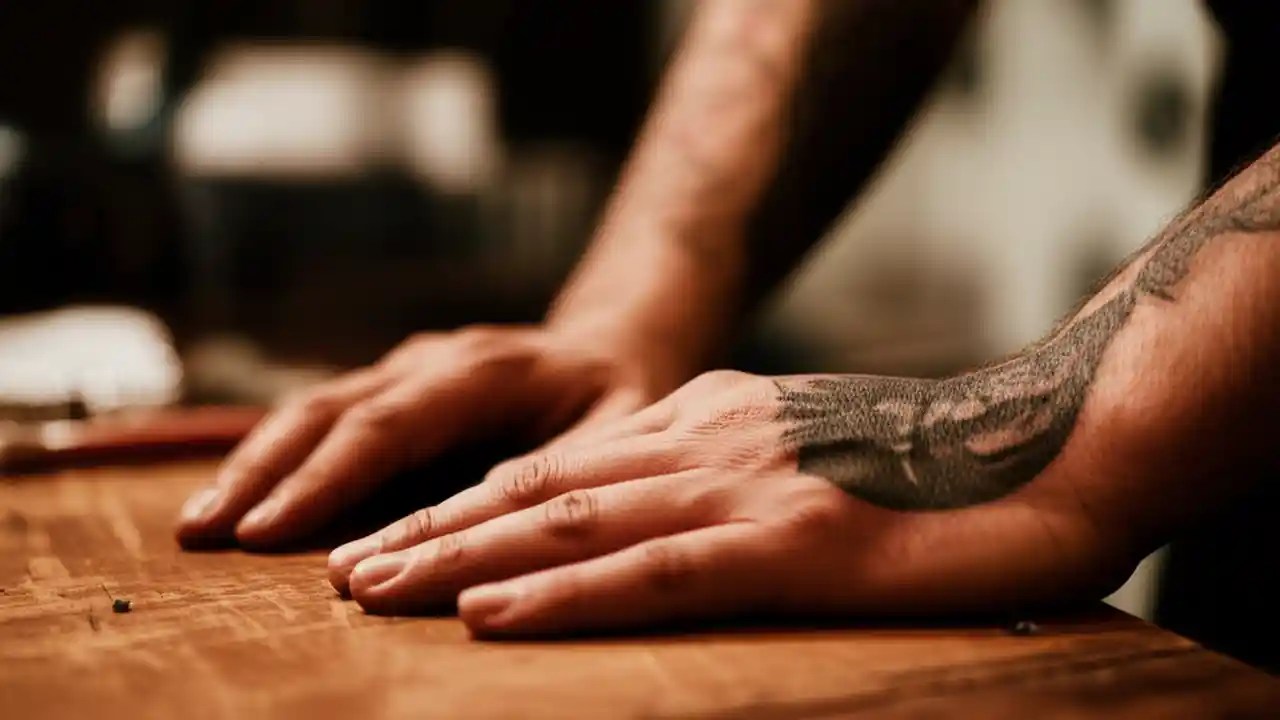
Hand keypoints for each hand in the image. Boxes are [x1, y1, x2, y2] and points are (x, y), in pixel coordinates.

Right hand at [176, 325, 674, 547]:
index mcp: (485, 369)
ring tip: (199, 524)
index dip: (324, 478)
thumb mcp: (620, 428)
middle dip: (262, 472)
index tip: (265, 530)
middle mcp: (433, 360)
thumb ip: (562, 470)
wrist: (612, 344)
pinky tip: (242, 499)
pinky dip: (279, 459)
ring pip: (315, 409)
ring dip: (254, 465)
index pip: (388, 423)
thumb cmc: (618, 393)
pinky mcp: (395, 388)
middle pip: (330, 410)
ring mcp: (407, 368)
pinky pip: (328, 419)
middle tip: (202, 533)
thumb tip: (482, 524)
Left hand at [328, 370, 1139, 636]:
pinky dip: (560, 599)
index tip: (400, 538)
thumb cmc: (931, 479)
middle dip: (435, 533)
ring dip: (462, 561)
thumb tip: (656, 524)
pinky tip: (487, 620)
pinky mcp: (788, 545)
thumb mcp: (803, 457)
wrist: (1046, 459)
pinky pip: (650, 573)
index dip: (472, 507)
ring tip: (374, 592)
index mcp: (710, 415)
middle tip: (346, 570)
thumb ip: (727, 475)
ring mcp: (744, 484)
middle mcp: (708, 435)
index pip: (564, 465)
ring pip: (570, 526)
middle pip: (541, 490)